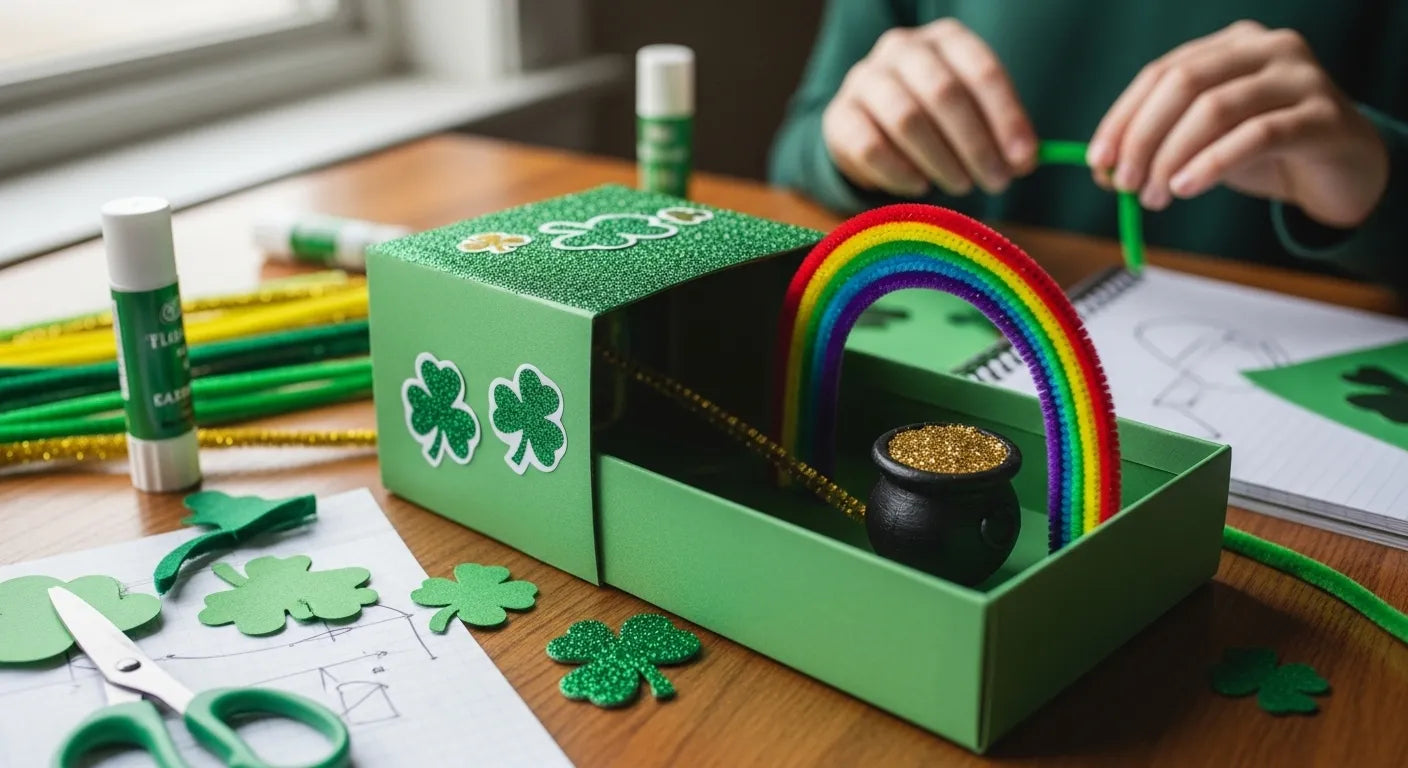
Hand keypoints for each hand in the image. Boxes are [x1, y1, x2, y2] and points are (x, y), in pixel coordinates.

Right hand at [822, 19, 1037, 197]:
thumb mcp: (971, 113)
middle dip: (975, 144)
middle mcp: (902, 48)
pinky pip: (871, 147)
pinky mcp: (838, 116)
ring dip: (941, 161)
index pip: (981, 70)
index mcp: (944, 39)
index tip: (1024, 161)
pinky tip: (920, 187)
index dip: (1007, 117)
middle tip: (996, 181)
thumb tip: (1025, 162)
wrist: (867, 126)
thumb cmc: (933, 119)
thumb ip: (999, 133)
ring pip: (906, 119)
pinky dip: (901, 173)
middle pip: (944, 93)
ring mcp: (864, 79)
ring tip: (961, 186)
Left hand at [1089, 21, 1387, 227]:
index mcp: (1231, 45)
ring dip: (1172, 157)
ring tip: (1154, 197)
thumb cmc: (1268, 152)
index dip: (1123, 118)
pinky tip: (1186, 187)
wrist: (1343, 172)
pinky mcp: (1322, 116)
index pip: (1161, 73)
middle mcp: (1267, 49)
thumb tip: (1103, 172)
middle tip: (1126, 185)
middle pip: (1184, 83)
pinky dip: (1211, 163)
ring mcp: (1299, 78)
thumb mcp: (1204, 145)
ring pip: (1215, 108)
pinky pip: (1255, 135)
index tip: (1098, 161)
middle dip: (1143, 137)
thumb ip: (1159, 148)